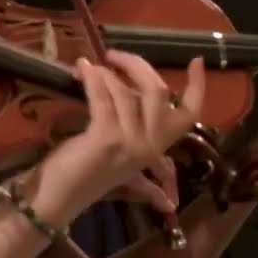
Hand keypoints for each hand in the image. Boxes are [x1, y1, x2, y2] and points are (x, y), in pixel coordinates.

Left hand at [37, 51, 203, 209]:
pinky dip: (92, 79)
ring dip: (104, 74)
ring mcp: (129, 142)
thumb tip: (169, 202)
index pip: (189, 115)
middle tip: (113, 55)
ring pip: (125, 91)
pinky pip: (102, 96)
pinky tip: (82, 71)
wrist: (60, 199)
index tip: (196, 61)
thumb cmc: (88, 179)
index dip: (197, 86)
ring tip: (87, 68)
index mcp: (157, 148)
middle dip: (135, 65)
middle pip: (157, 91)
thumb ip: (147, 177)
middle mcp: (150, 145)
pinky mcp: (106, 138)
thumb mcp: (123, 170)